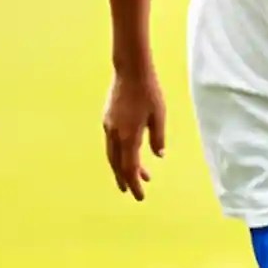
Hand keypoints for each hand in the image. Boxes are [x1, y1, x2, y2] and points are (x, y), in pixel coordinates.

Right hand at [102, 72, 165, 200]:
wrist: (130, 70)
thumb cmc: (149, 92)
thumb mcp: (160, 115)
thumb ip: (158, 138)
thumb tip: (159, 155)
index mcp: (129, 136)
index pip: (130, 168)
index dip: (135, 184)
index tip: (140, 196)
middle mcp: (115, 134)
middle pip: (117, 165)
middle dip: (125, 180)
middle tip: (132, 192)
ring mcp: (109, 126)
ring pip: (113, 155)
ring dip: (122, 167)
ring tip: (135, 176)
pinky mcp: (107, 119)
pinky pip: (112, 143)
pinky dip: (120, 154)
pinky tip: (130, 153)